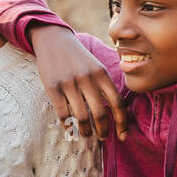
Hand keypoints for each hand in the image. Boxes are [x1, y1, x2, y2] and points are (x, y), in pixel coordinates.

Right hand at [28, 24, 127, 139]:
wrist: (53, 40)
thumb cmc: (78, 58)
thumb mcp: (96, 66)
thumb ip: (105, 86)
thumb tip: (118, 113)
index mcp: (102, 74)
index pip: (117, 103)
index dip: (122, 122)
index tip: (122, 136)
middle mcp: (88, 78)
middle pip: (101, 113)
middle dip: (103, 130)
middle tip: (102, 137)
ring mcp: (70, 83)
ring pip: (82, 117)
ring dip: (86, 131)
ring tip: (86, 134)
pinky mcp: (53, 87)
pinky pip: (63, 113)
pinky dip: (68, 126)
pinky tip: (70, 128)